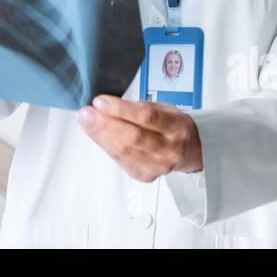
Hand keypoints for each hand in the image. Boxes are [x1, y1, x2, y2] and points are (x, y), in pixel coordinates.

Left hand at [76, 95, 203, 181]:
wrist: (191, 152)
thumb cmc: (173, 126)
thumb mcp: (164, 109)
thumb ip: (138, 108)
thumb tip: (105, 105)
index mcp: (176, 127)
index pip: (146, 117)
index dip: (120, 109)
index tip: (100, 101)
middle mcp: (169, 149)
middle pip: (132, 137)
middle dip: (104, 124)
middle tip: (86, 113)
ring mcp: (157, 165)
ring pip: (123, 151)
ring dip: (100, 135)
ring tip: (86, 121)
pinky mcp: (144, 175)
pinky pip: (120, 160)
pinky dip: (106, 145)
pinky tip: (97, 134)